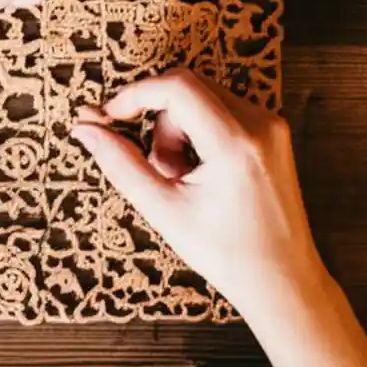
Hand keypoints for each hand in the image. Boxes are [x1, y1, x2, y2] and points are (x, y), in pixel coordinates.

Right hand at [70, 70, 329, 311]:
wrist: (282, 279)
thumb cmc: (225, 253)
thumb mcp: (163, 210)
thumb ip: (120, 163)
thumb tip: (84, 130)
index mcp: (235, 144)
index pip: (177, 87)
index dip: (135, 94)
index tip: (108, 117)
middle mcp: (260, 125)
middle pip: (186, 88)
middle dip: (158, 120)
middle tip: (158, 169)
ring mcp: (271, 125)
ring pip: (201, 98)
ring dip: (177, 129)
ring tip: (182, 178)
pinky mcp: (271, 132)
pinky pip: (219, 110)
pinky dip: (197, 133)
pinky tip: (200, 173)